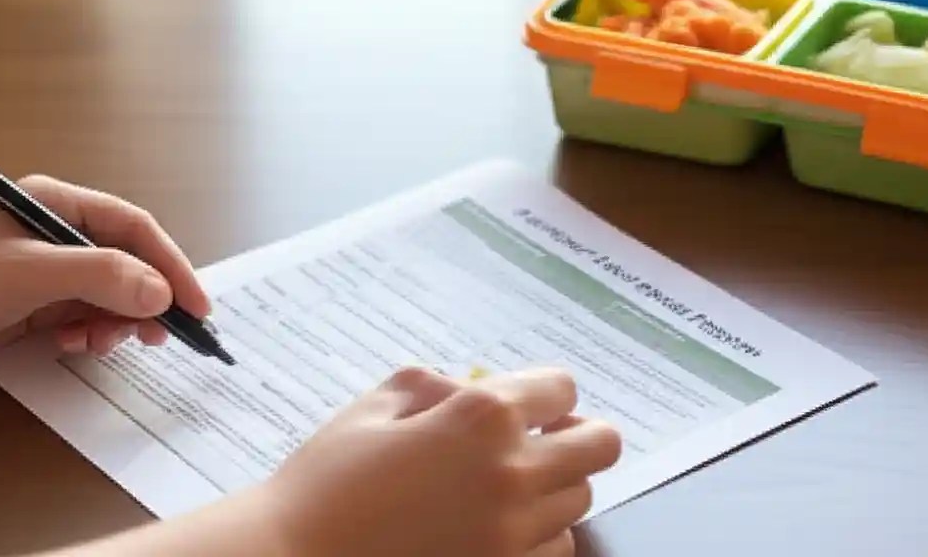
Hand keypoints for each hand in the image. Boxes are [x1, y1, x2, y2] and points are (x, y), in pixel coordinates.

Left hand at [0, 175, 209, 371]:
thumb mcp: (33, 276)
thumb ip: (101, 278)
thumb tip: (160, 293)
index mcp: (60, 204)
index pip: (136, 229)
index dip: (171, 265)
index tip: (196, 305)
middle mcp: (60, 231)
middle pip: (131, 263)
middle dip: (147, 300)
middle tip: (159, 336)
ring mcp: (50, 269)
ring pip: (113, 295)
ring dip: (117, 323)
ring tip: (101, 344)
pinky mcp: (39, 302)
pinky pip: (88, 316)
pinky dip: (92, 334)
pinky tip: (72, 347)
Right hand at [44, 368, 620, 556]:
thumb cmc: (328, 479)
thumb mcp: (374, 407)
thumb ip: (432, 386)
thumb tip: (466, 386)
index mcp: (482, 417)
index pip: (561, 388)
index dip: (544, 391)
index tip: (529, 402)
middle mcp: (512, 473)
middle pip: (599, 445)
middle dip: (577, 433)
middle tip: (543, 439)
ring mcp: (513, 534)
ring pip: (579, 501)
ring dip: (555, 486)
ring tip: (510, 486)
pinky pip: (555, 549)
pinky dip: (539, 534)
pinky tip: (500, 527)